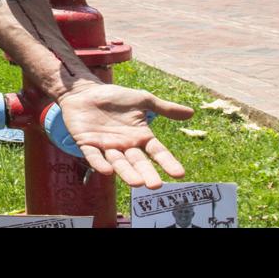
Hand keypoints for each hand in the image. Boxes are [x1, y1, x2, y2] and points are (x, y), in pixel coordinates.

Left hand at [56, 84, 195, 188]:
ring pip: (118, 163)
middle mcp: (125, 145)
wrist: (86, 92)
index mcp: (140, 136)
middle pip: (138, 162)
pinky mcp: (87, 144)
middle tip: (154, 185)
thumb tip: (191, 113)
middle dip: (146, 173)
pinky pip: (94, 156)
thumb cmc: (115, 97)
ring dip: (126, 173)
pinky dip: (100, 164)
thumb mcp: (143, 99)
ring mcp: (106, 146)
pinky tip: (107, 171)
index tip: (179, 174)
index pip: (157, 152)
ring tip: (136, 183)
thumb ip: (165, 108)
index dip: (167, 162)